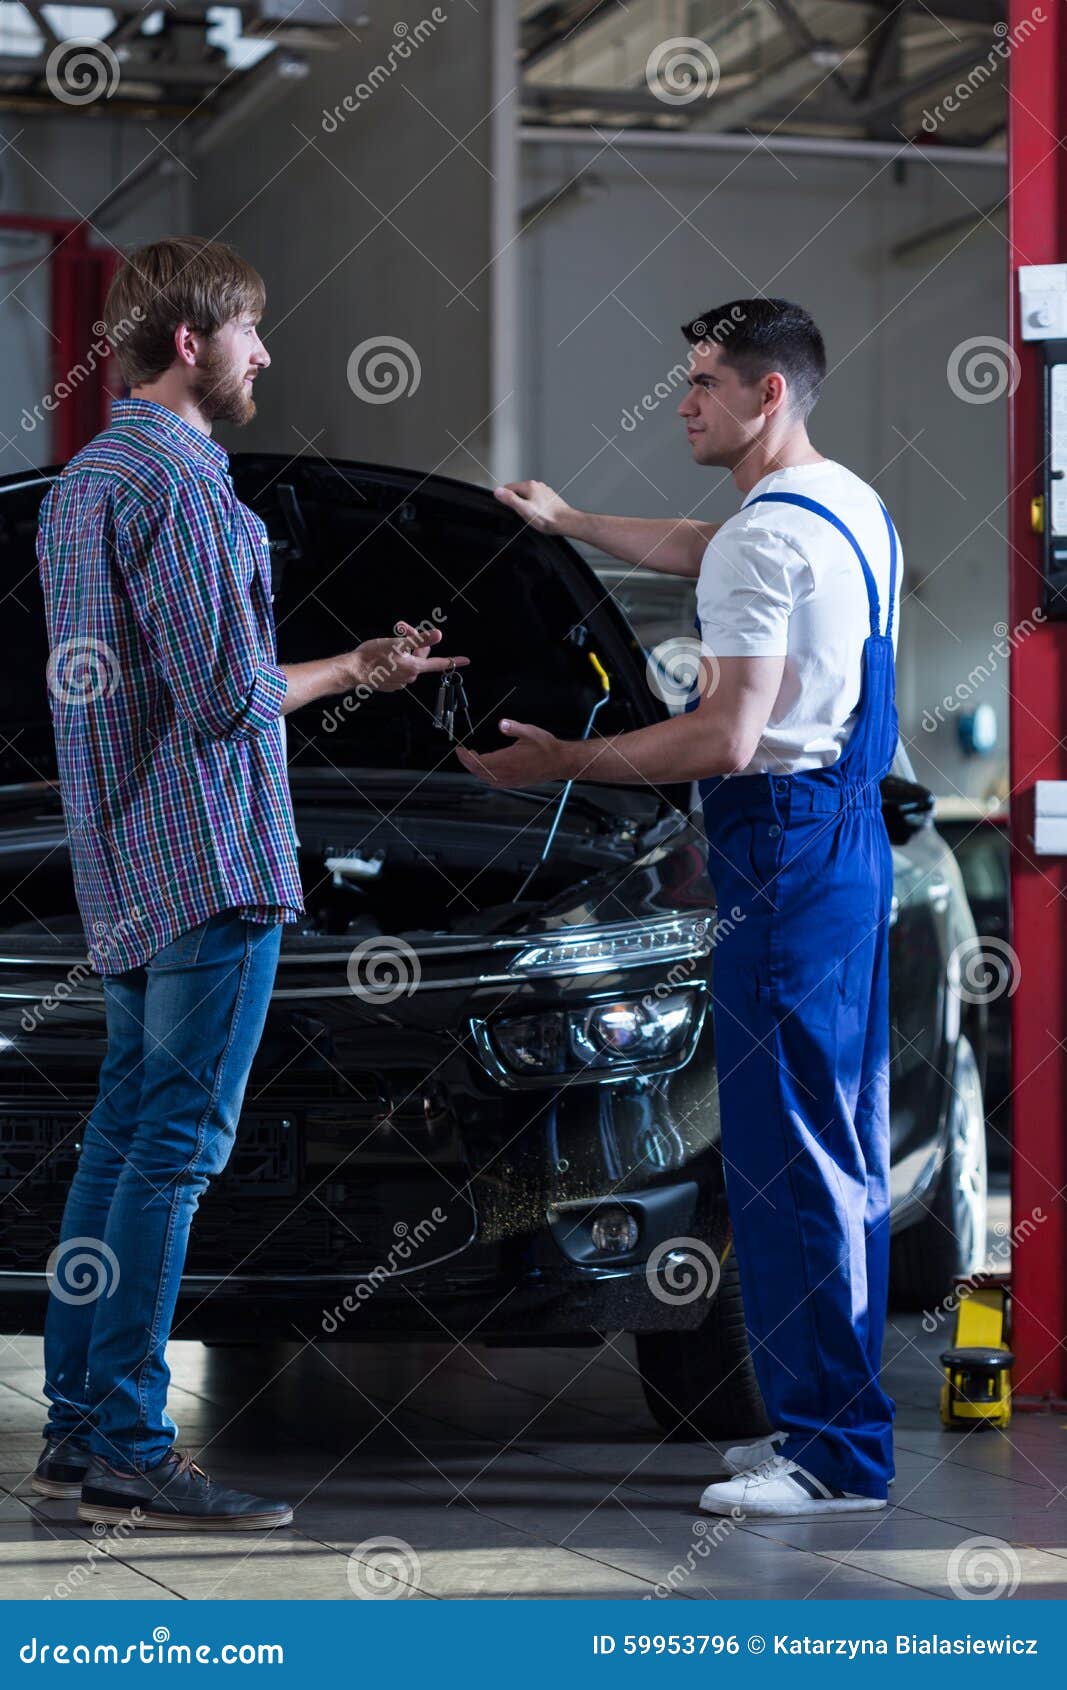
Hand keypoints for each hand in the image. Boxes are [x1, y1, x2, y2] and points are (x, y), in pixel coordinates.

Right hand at [347, 622, 468, 692]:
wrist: (353, 670)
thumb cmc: (373, 655)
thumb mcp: (398, 643)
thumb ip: (421, 639)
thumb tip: (439, 635)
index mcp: (415, 667)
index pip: (439, 663)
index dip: (453, 660)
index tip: (466, 660)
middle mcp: (410, 677)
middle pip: (420, 656)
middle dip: (413, 641)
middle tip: (401, 627)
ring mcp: (400, 682)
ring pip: (408, 662)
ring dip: (402, 650)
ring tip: (389, 643)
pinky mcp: (390, 684)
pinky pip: (398, 670)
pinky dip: (394, 661)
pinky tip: (383, 656)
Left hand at [455, 718, 565, 786]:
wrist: (560, 762)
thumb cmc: (547, 748)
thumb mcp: (530, 732)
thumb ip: (513, 727)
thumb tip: (501, 724)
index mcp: (508, 761)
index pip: (479, 762)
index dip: (466, 757)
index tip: (460, 750)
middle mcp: (507, 773)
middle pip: (478, 772)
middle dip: (467, 762)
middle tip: (462, 753)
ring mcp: (511, 780)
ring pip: (485, 778)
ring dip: (476, 770)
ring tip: (472, 759)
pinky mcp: (515, 783)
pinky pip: (495, 782)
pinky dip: (486, 776)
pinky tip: (487, 769)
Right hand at [494, 479, 576, 536]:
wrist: (566, 522)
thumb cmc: (548, 518)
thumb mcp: (524, 510)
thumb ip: (510, 499)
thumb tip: (498, 491)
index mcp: (529, 486)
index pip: (508, 487)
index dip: (505, 498)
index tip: (507, 508)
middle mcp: (537, 485)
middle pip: (518, 491)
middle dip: (516, 502)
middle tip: (521, 515)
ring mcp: (544, 491)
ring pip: (528, 496)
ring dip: (526, 504)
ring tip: (531, 516)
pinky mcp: (549, 497)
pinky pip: (537, 500)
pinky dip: (535, 506)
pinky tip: (539, 515)